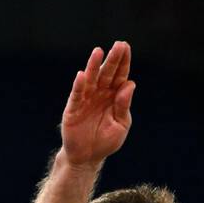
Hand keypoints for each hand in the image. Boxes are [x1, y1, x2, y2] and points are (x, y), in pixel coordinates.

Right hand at [60, 41, 134, 166]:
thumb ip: (124, 106)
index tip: (126, 48)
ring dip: (94, 66)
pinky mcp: (73, 108)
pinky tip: (82, 75)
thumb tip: (130, 84)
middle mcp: (100, 93)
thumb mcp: (120, 125)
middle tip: (119, 45)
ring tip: (99, 51)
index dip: (123, 62)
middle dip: (113, 59)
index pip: (120, 76)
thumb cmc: (106, 141)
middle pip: (107, 73)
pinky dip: (79, 85)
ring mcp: (86, 99)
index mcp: (114, 96)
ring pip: (91, 79)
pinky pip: (77, 95)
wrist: (87, 157)